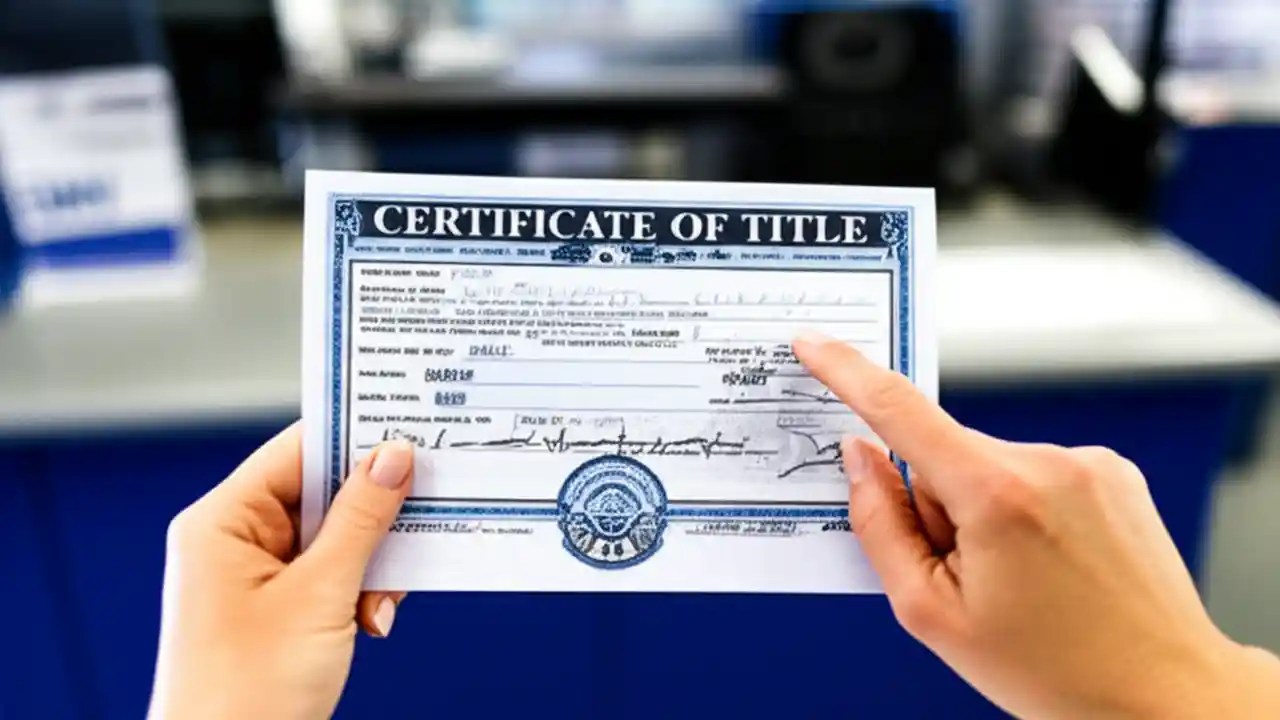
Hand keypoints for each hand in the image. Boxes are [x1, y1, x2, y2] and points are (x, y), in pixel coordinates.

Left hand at [149, 424, 416, 718]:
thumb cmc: (245, 693)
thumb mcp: (320, 595)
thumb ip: (361, 520)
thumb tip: (394, 456)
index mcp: (222, 521)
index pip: (296, 451)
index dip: (353, 439)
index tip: (409, 430)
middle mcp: (233, 539)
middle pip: (320, 493)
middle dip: (372, 516)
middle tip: (421, 516)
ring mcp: (253, 575)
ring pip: (333, 537)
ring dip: (370, 564)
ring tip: (381, 602)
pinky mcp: (274, 607)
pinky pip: (330, 573)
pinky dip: (359, 591)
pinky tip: (372, 620)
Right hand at [793, 332, 1279, 719]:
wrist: (1166, 696)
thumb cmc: (1056, 673)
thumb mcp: (934, 615)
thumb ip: (880, 528)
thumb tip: (860, 460)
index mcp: (998, 495)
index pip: (900, 413)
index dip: (847, 373)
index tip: (814, 345)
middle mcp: (1049, 463)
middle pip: (945, 458)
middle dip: (938, 508)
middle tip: (971, 580)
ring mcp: (1090, 464)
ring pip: (990, 469)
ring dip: (985, 513)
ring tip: (1024, 584)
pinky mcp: (1114, 472)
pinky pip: (1035, 475)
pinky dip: (1026, 512)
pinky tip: (1052, 567)